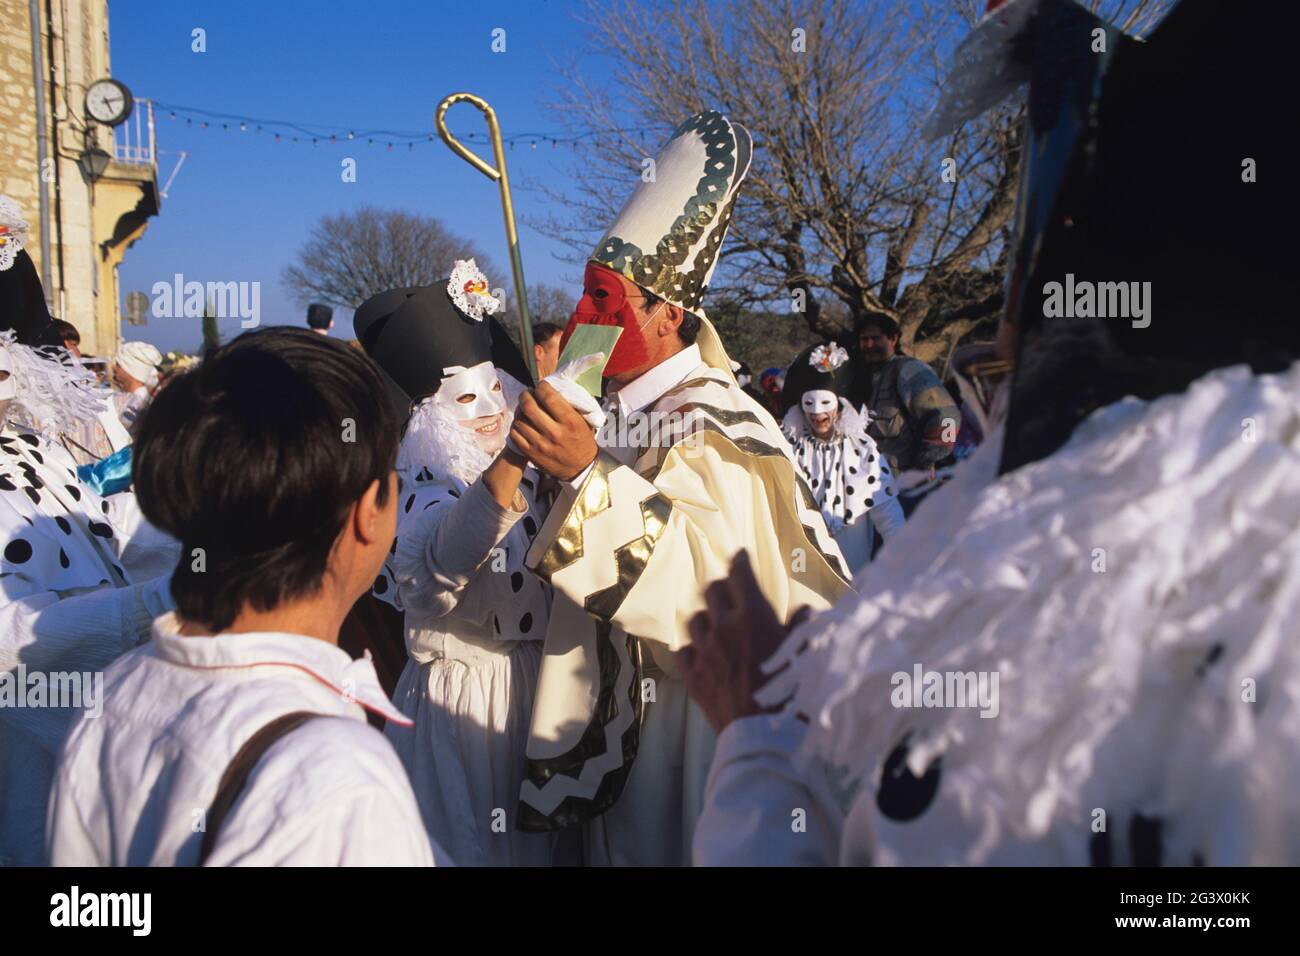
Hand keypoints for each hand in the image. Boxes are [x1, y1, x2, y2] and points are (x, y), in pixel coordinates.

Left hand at [510, 381, 597, 480]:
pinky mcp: (531, 453)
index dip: (541, 387)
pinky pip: (515, 434)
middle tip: (528, 393)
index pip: (549, 397)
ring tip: (525, 408)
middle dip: (526, 395)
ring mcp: (541, 444)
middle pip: (529, 406)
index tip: (541, 386)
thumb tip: (555, 386)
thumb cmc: (582, 440)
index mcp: (570, 422)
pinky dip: (517, 424)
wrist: (580, 468)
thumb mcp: (583, 421)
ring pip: (519, 419)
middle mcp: (554, 433)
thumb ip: (570, 404)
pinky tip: (523, 422)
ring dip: (520, 409)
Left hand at [676, 550, 813, 733]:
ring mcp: (704, 651)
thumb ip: (802, 627)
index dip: (739, 561)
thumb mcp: (805, 654)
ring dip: (706, 617)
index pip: (739, 573)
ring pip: (695, 618)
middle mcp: (724, 626)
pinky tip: (700, 652)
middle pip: (712, 590)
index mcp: (753, 615)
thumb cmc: (792, 694)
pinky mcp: (692, 676)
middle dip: (723, 587)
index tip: (740, 556)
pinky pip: (682, 649)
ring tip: (715, 624)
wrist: (765, 737)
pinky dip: (691, 647)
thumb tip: (803, 611)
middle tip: (730, 593)